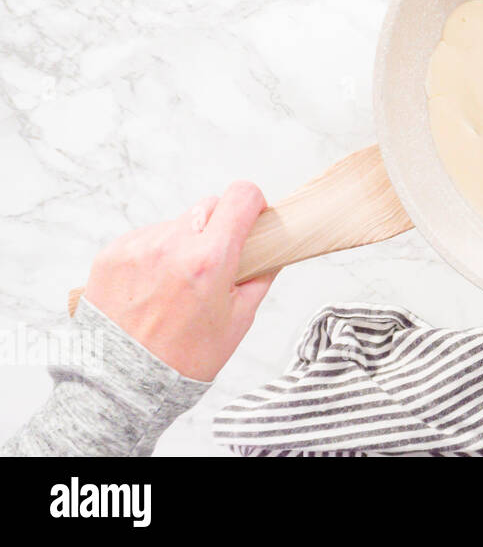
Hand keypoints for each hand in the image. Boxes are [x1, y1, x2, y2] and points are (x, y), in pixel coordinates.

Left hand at [83, 181, 276, 381]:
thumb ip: (259, 278)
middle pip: (209, 207)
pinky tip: (154, 287)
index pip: (241, 197)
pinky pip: (147, 238)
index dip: (253, 204)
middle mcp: (172, 244)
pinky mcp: (113, 254)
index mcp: (210, 259)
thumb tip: (271, 253)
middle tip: (216, 263)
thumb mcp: (239, 321)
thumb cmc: (184, 359)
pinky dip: (156, 254)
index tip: (253, 219)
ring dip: (185, 242)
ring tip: (178, 284)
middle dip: (219, 229)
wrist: (123, 383)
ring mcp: (138, 247)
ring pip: (177, 224)